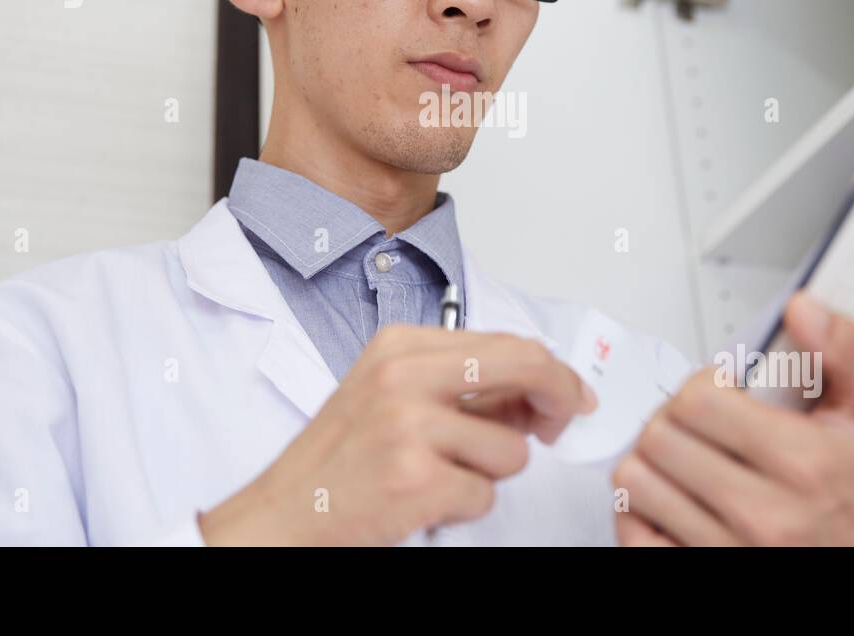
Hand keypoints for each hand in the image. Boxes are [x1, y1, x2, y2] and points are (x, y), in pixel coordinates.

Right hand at [199, 324, 596, 545]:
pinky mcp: (414, 478)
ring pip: (512, 450)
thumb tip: (539, 392)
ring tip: (440, 475)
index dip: (553, 372)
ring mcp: (409, 426)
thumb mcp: (391, 392)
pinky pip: (484, 495)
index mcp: (402, 344)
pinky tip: (423, 500)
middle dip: (560, 398)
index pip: (507, 342)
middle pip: (526, 367)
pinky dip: (464, 507)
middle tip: (561, 424)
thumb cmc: (339, 457)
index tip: (569, 395)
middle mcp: (405, 375)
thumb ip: (459, 384)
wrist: (284, 511)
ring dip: (489, 474)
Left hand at [612, 291, 853, 545]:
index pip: (698, 398)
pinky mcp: (698, 571)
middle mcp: (763, 514)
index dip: (702, 382)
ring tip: (684, 456)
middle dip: (673, 417)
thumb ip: (844, 348)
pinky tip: (672, 494)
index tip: (721, 390)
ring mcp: (726, 549)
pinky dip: (638, 507)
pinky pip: (631, 529)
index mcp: (803, 463)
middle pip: (659, 436)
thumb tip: (804, 309)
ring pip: (635, 479)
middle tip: (699, 421)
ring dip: (651, 459)